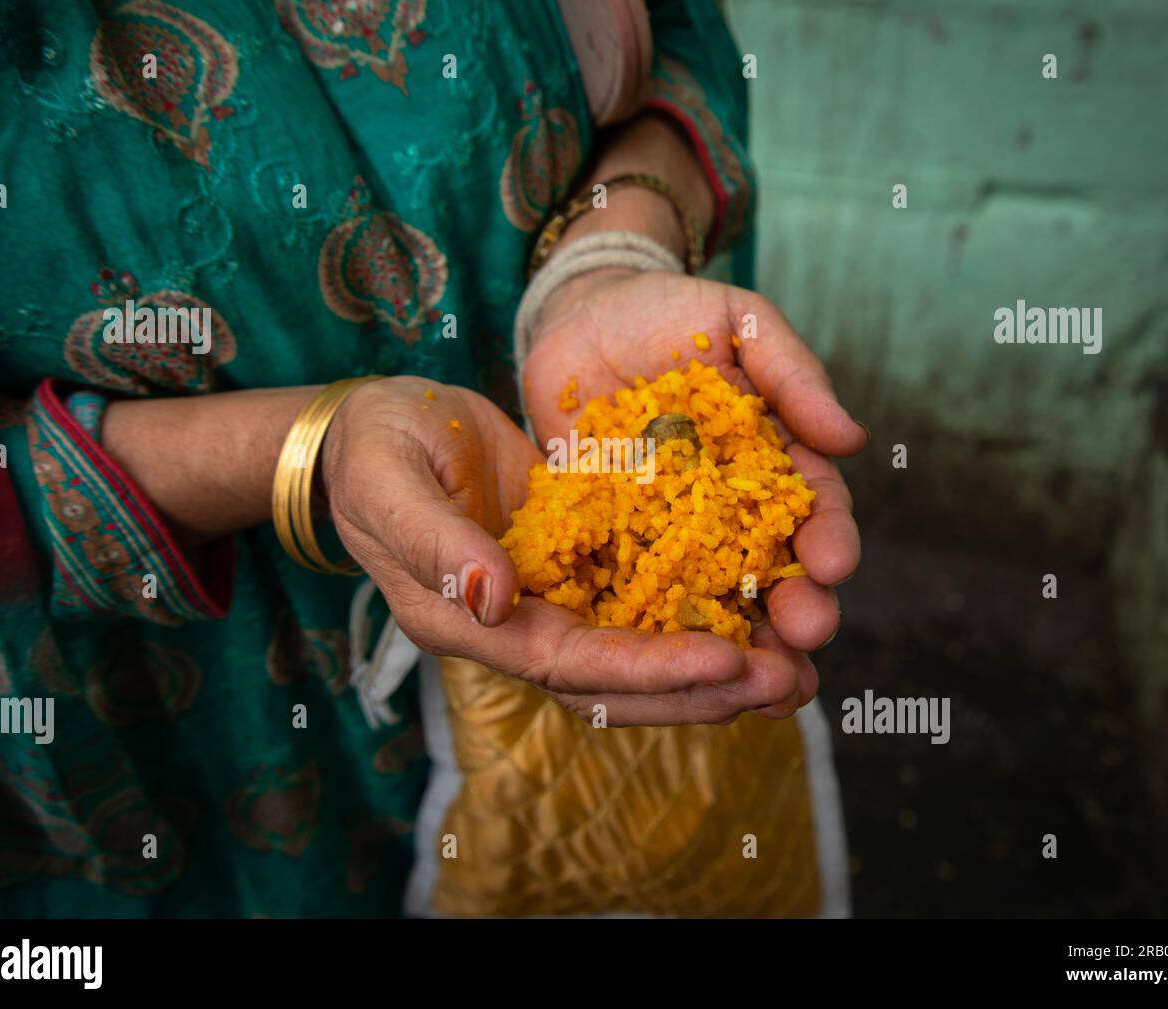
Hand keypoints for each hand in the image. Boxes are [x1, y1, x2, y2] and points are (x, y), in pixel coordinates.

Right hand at [320, 376, 807, 724]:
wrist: (374, 433)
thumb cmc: (372, 450)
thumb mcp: (389, 482)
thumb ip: (436, 543)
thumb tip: (494, 600)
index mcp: (469, 622)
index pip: (568, 665)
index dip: (648, 669)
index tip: (727, 659)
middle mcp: (517, 628)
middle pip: (619, 683)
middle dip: (703, 688)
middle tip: (788, 680)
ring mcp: (550, 600)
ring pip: (641, 653)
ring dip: (715, 666)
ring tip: (795, 666)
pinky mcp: (577, 564)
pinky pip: (643, 602)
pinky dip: (699, 613)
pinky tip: (759, 608)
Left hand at [524, 269, 868, 712]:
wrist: (579, 312)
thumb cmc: (667, 309)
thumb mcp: (739, 321)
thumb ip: (792, 375)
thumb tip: (853, 440)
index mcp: (772, 459)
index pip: (813, 506)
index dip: (829, 536)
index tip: (835, 564)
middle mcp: (729, 505)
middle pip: (772, 566)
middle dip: (796, 605)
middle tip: (806, 635)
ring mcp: (671, 528)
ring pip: (713, 594)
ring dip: (740, 638)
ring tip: (759, 679)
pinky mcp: (613, 539)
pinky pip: (635, 588)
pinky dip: (657, 631)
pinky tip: (669, 667)